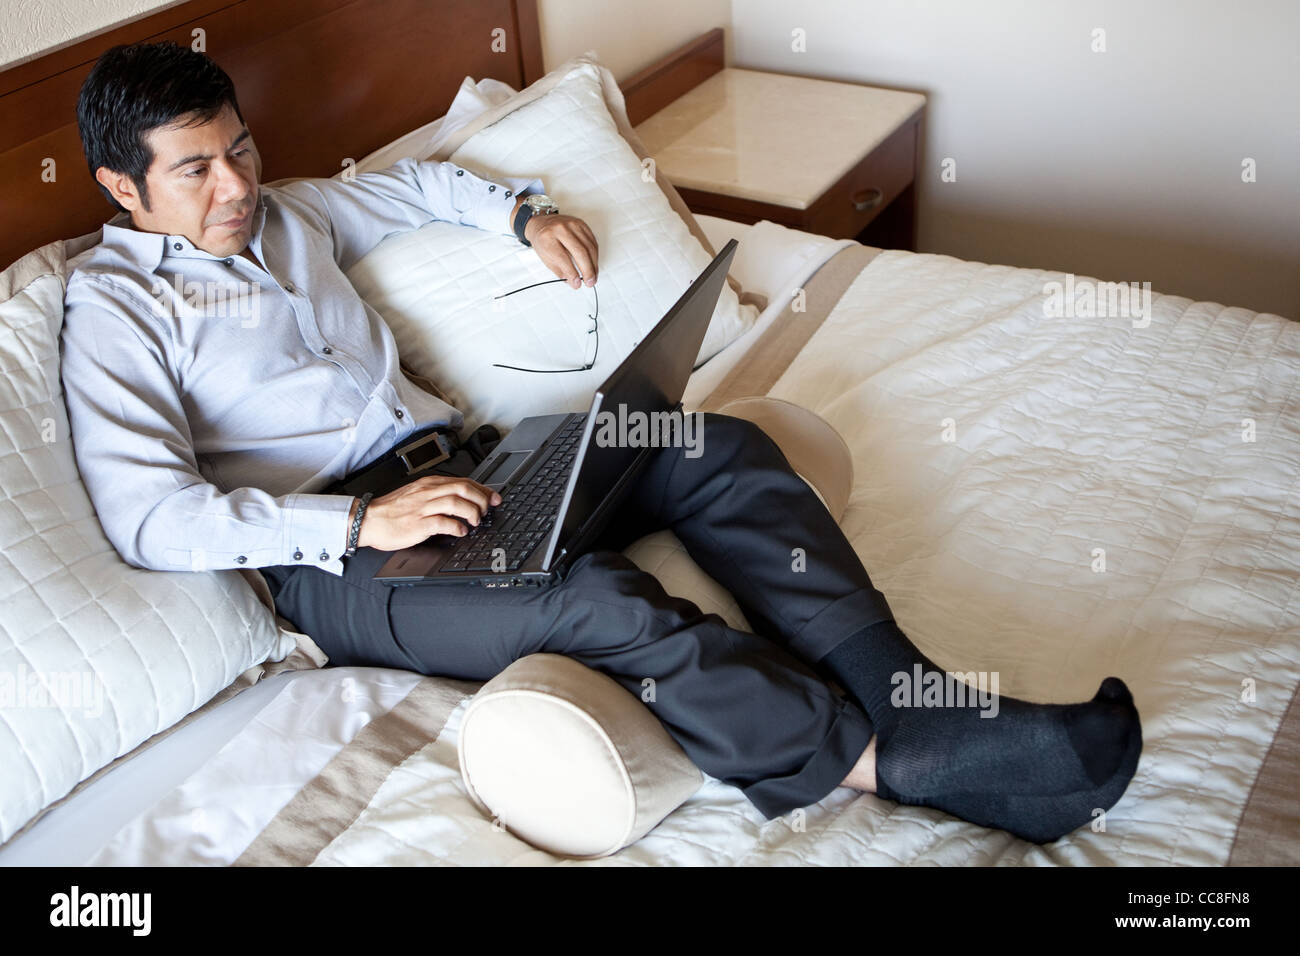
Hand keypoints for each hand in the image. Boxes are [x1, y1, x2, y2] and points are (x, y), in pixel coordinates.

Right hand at [355, 476, 501, 550]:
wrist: (369, 519)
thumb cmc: (392, 511)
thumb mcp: (416, 495)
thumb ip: (436, 495)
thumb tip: (461, 501)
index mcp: (429, 484)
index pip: (463, 481)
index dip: (482, 489)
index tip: (494, 497)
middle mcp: (428, 492)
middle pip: (463, 488)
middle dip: (481, 499)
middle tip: (487, 510)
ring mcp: (423, 507)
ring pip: (456, 502)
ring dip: (472, 512)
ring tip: (475, 521)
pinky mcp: (418, 523)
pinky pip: (443, 522)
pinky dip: (457, 526)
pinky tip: (461, 531)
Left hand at [525, 213, 598, 287]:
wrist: (541, 223)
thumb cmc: (542, 240)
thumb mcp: (545, 258)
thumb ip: (560, 271)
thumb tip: (574, 282)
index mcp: (548, 238)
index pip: (563, 259)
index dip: (572, 274)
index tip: (577, 284)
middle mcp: (561, 229)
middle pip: (580, 252)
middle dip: (587, 270)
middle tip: (589, 282)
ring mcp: (573, 224)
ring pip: (590, 247)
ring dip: (594, 265)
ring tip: (593, 276)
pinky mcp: (582, 224)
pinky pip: (592, 241)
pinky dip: (595, 255)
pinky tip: (594, 264)